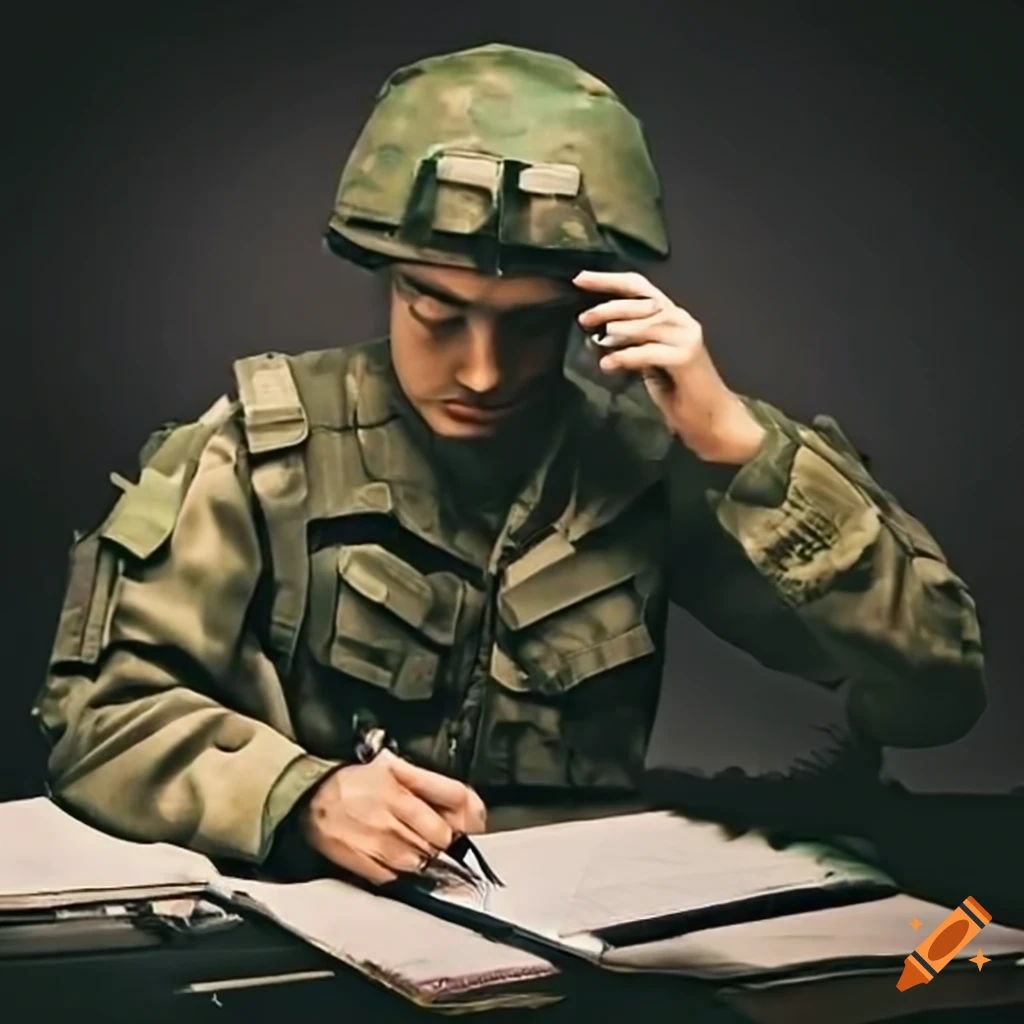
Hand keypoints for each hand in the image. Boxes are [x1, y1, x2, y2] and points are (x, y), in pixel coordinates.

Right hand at [300, 751, 486, 884]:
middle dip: (442, 838)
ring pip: (422, 860)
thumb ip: (431, 783)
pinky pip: (397, 877)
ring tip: (410, 845)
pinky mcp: (364, 862)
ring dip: (423, 856)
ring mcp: (378, 840)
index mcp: (402, 785)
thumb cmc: (356, 783)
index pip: (454, 798)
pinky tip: (394, 858)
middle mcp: (392, 811)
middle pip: (441, 836)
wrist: (312, 799)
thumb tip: (469, 805)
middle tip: (433, 835)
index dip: (470, 814)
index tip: (473, 823)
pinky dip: (401, 872)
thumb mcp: (393, 767)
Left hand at [574, 269, 766, 463]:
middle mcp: (682, 321)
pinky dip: (626, 356)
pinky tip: (608, 363)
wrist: (712, 420)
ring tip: (596, 338)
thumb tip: (601, 334)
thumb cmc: (680, 393)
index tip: (580, 279)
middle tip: (584, 318)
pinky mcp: (686, 358)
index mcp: (672, 317)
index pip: (640, 288)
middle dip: (608, 306)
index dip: (609, 280)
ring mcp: (687, 338)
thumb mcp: (649, 361)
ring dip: (617, 329)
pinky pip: (649, 351)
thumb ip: (633, 344)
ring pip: (647, 323)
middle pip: (641, 302)